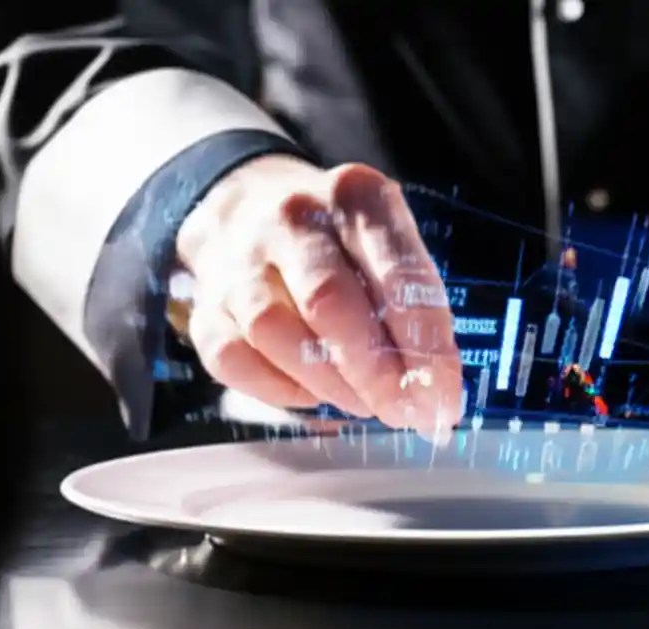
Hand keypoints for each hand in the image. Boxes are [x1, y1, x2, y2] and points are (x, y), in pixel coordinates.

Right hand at [176, 155, 462, 440]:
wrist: (248, 202)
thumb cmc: (338, 238)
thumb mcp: (389, 242)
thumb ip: (417, 306)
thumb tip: (438, 392)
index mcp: (356, 197)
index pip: (397, 275)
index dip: (425, 346)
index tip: (442, 399)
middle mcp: (294, 218)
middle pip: (329, 303)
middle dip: (375, 374)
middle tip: (404, 412)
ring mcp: (240, 257)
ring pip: (274, 332)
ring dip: (327, 383)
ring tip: (362, 401)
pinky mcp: (206, 300)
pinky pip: (233, 357)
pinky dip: (277, 389)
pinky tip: (309, 392)